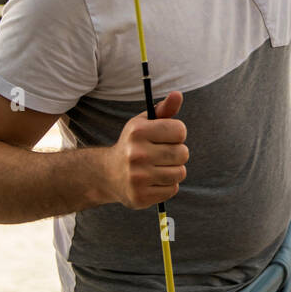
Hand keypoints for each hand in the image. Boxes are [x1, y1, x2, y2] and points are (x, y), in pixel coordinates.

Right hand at [107, 90, 188, 208]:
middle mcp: (136, 154)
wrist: (108, 174)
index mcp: (138, 132)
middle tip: (161, 154)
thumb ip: (164, 110)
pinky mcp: (140, 196)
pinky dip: (167, 185)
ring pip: (180, 173)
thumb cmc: (134, 144)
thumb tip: (178, 94)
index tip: (165, 137)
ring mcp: (137, 177)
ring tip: (158, 168)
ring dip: (174, 170)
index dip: (176, 134)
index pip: (180, 130)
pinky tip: (153, 181)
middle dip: (177, 153)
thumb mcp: (145, 123)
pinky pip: (172, 189)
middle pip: (182, 153)